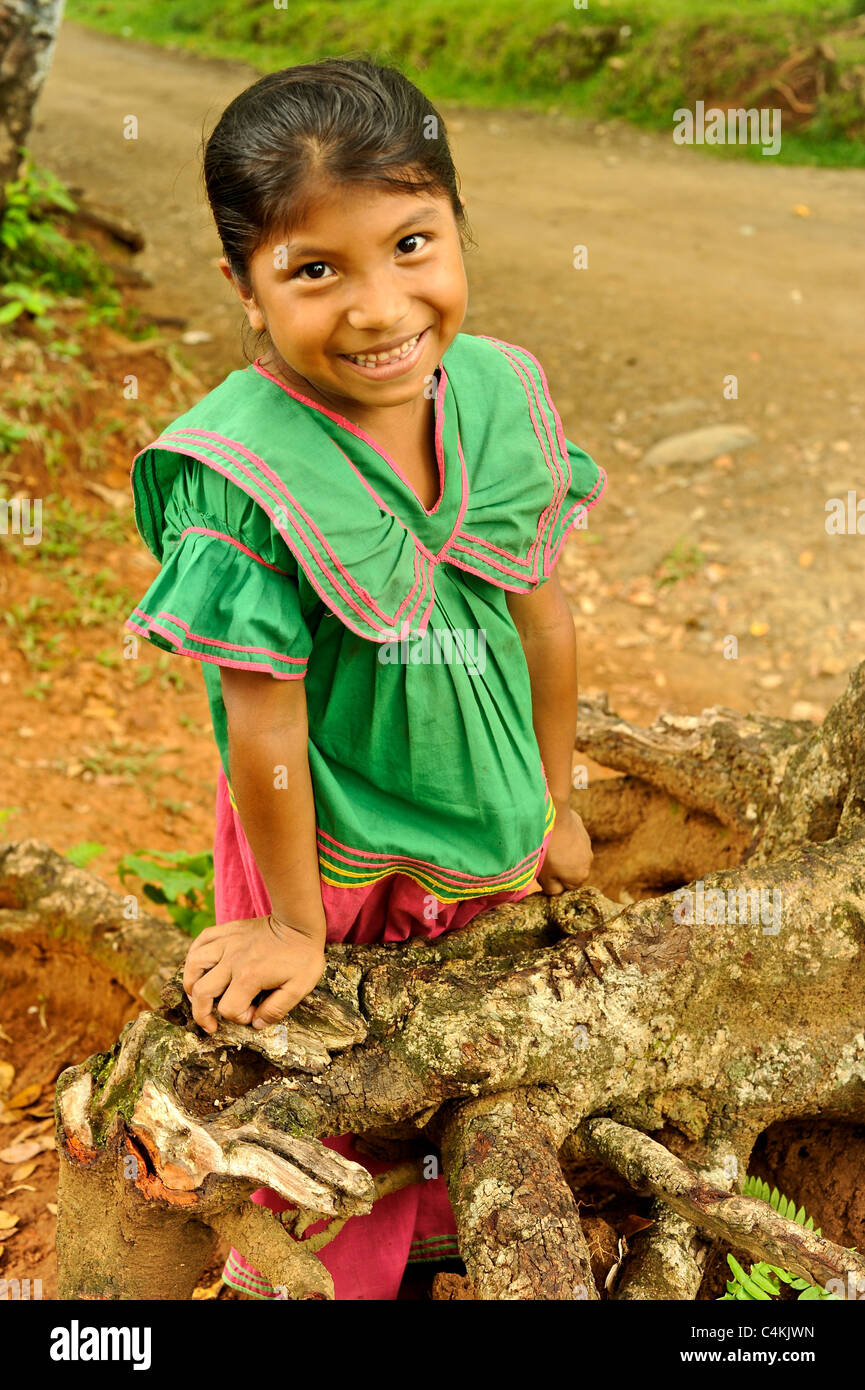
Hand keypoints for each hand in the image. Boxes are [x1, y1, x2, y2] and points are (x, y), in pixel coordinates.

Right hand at [182, 914, 325, 1033]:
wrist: (299, 921)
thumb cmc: (302, 955)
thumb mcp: (299, 988)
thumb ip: (276, 1010)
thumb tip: (257, 1024)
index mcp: (249, 976)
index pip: (229, 1009)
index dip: (239, 1018)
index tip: (253, 1013)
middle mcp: (232, 959)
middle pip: (202, 991)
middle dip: (202, 1014)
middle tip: (209, 1024)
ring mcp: (227, 942)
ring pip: (194, 964)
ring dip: (191, 984)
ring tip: (197, 996)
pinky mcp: (227, 930)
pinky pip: (200, 941)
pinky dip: (193, 956)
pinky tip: (198, 968)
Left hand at [537, 805, 592, 894]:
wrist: (552, 817)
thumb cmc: (546, 851)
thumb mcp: (544, 876)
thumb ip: (552, 890)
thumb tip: (556, 892)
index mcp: (580, 876)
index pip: (567, 887)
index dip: (554, 881)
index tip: (543, 873)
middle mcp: (588, 862)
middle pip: (572, 870)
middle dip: (560, 867)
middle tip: (545, 859)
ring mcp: (586, 844)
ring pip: (572, 854)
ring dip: (563, 852)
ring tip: (548, 845)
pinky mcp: (581, 829)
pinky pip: (571, 839)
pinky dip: (564, 838)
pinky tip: (553, 833)